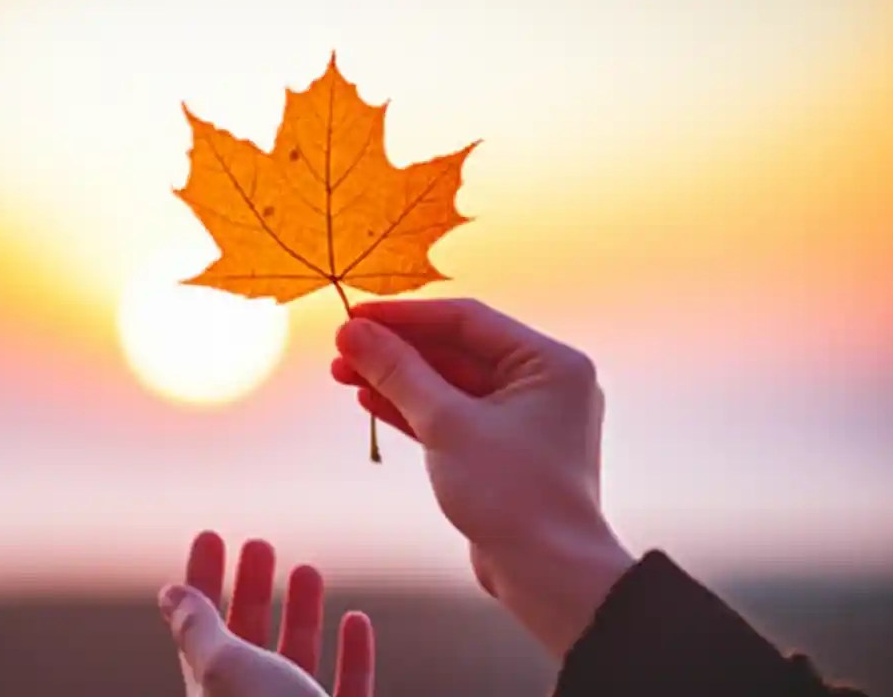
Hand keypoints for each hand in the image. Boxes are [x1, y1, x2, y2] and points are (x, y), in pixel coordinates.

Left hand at [159, 531, 374, 696]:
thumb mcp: (228, 672)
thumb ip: (200, 632)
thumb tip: (169, 595)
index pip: (197, 630)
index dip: (200, 581)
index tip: (211, 535)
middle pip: (243, 643)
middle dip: (249, 589)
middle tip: (259, 545)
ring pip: (295, 665)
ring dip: (301, 614)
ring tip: (306, 568)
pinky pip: (346, 692)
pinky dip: (351, 655)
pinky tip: (356, 619)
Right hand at [331, 299, 633, 657]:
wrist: (549, 576)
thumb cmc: (513, 495)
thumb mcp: (447, 424)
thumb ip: (399, 372)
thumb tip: (354, 332)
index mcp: (549, 363)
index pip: (466, 321)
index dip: (404, 316)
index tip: (354, 315)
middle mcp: (543, 384)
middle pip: (456, 351)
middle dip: (396, 351)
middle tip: (342, 348)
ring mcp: (524, 420)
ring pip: (450, 386)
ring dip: (398, 380)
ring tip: (344, 372)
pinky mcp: (504, 452)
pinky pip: (454, 416)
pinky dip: (414, 409)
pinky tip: (371, 400)